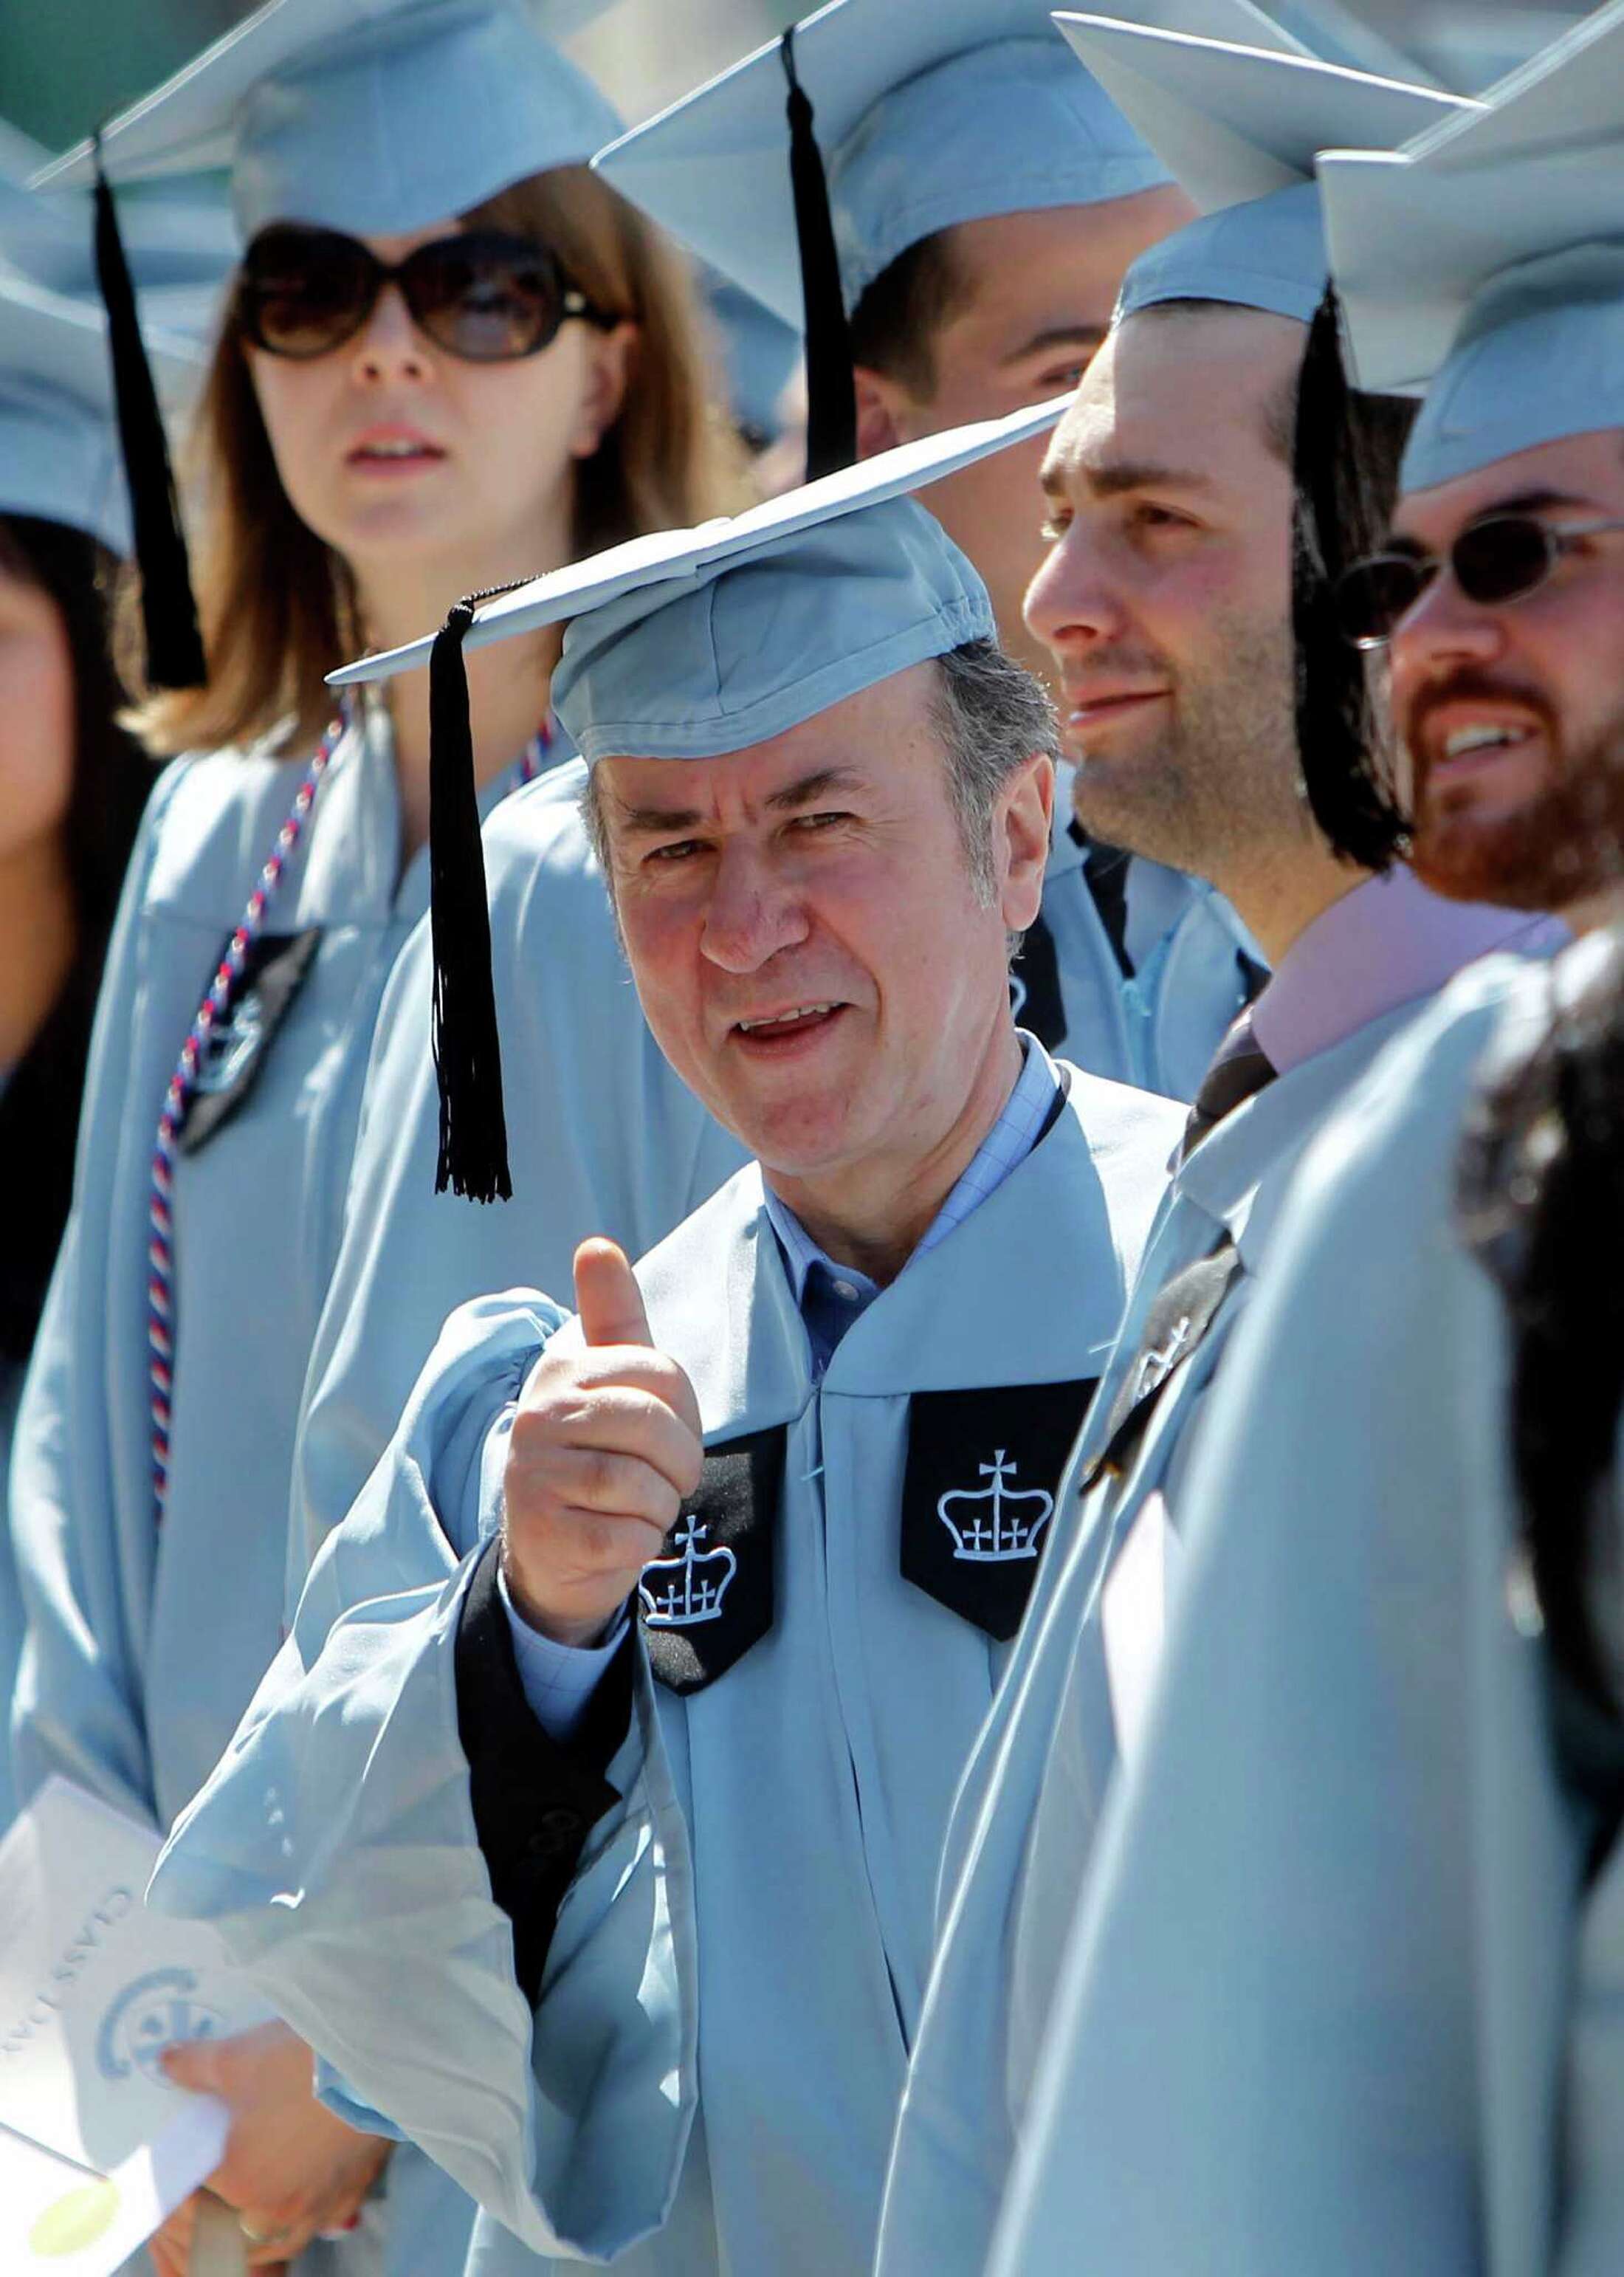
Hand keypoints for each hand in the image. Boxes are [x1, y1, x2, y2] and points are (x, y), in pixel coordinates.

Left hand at [160, 2021, 388, 2265]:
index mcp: (239, 2183)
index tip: (191, 2157)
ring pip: (279, 2239)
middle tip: (222, 2179)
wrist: (373, 2061)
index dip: (188, 2178)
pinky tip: (310, 2195)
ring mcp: (317, 2208)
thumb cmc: (298, 2064)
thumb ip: (195, 2066)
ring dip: (263, 2229)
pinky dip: (310, 2216)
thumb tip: (166, 2061)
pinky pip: (322, 2223)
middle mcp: (274, 2210)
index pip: (196, 2195)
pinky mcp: (352, 2196)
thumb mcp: (237, 2058)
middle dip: (223, 2210)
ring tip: (260, 2203)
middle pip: (235, 2229)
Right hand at [503, 1237, 702, 1646]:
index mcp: (562, 1370)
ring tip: (635, 1507)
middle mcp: (539, 1416)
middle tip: (664, 1478)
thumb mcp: (609, 1382)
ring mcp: (535, 1477)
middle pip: (654, 1428)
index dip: (686, 1413)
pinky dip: (640, 1544)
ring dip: (658, 1506)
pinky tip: (616, 1538)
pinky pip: (630, 1537)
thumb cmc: (596, 1456)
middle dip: (680, 1463)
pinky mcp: (546, 1535)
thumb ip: (612, 1316)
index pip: (662, 1375)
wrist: (554, 1555)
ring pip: (644, 1486)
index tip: (669, 1432)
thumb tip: (597, 1244)